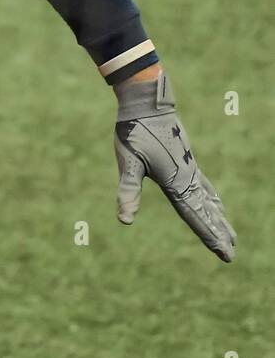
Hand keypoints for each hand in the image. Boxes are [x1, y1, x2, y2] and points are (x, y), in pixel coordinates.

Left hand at [114, 72, 234, 261]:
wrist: (147, 102)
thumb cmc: (134, 131)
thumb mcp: (128, 162)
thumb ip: (128, 191)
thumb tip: (125, 220)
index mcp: (176, 181)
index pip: (195, 216)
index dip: (209, 236)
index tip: (226, 254)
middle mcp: (187, 176)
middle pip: (206, 211)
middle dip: (218, 232)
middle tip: (232, 253)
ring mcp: (189, 167)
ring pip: (208, 199)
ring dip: (218, 218)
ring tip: (231, 234)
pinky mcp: (186, 159)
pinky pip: (205, 185)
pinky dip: (213, 199)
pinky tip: (218, 203)